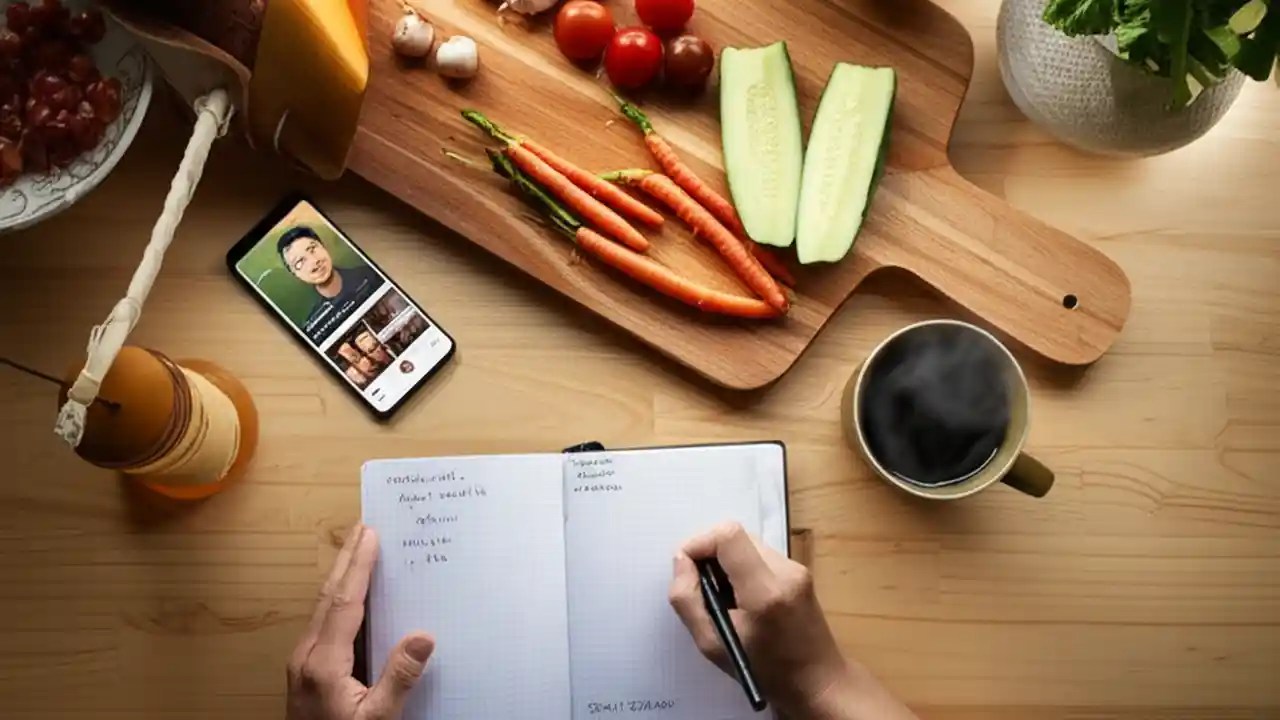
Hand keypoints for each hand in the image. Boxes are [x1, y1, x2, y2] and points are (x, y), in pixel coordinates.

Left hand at [287, 525, 434, 719]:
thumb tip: (423, 636)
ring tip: (356, 552)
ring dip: (340, 577)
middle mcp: (306, 657)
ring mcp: (301, 665)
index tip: (371, 535)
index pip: (344, 603)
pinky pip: (321, 624)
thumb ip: (399, 678)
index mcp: (323, 664)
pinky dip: (337, 600)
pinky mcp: (304, 673)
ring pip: (321, 609)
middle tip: (363, 528)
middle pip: (327, 597)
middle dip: (346, 561)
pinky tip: (348, 598)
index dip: (359, 567)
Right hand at [669, 523, 917, 719]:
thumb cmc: (765, 672)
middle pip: (736, 535)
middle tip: (702, 589)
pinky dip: (742, 569)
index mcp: (765, 591)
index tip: (686, 569)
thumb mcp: (713, 645)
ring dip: (726, 562)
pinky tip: (742, 600)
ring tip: (723, 599)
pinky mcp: (800, 572)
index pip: (728, 536)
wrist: (819, 683)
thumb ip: (688, 600)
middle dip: (710, 554)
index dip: (699, 544)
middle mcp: (785, 571)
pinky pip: (760, 556)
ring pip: (747, 544)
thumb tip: (681, 561)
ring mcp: (797, 569)